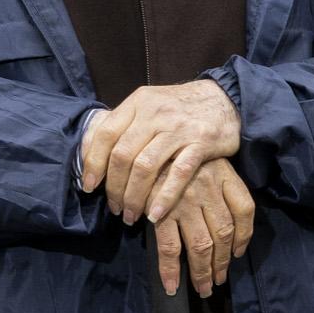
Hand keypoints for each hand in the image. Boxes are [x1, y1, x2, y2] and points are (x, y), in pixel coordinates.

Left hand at [78, 77, 241, 225]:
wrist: (224, 98)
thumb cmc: (179, 108)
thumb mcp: (149, 106)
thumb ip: (123, 125)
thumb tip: (90, 152)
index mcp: (138, 103)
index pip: (105, 134)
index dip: (93, 162)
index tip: (89, 186)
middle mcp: (155, 113)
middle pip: (123, 155)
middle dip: (114, 187)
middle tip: (114, 207)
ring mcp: (178, 128)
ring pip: (145, 167)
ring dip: (134, 196)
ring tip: (131, 215)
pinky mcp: (201, 142)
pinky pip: (178, 174)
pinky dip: (163, 197)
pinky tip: (154, 214)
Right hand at [150, 158, 256, 296]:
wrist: (140, 141)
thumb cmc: (172, 151)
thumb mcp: (202, 156)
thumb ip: (215, 182)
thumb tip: (224, 223)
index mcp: (222, 174)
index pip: (244, 209)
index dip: (244, 236)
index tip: (238, 253)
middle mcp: (207, 188)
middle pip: (223, 233)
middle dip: (222, 262)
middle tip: (219, 280)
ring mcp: (184, 202)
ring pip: (201, 245)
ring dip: (203, 271)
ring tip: (204, 288)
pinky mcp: (160, 212)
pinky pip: (170, 248)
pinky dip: (172, 270)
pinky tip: (173, 285)